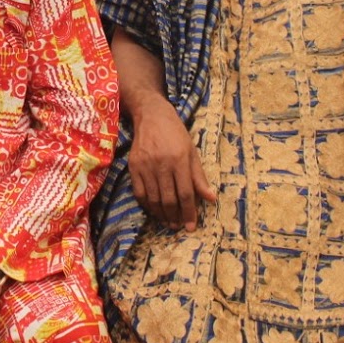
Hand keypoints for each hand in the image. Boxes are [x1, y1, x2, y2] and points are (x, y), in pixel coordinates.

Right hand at [128, 97, 215, 229]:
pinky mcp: (133, 166)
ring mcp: (145, 166)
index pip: (186, 193)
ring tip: (168, 222)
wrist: (151, 116)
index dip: (189, 212)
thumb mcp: (192, 152)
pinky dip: (147, 205)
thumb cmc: (176, 134)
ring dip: (161, 214)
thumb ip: (199, 177)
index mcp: (180, 160)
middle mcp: (162, 164)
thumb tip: (210, 199)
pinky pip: (139, 192)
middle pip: (168, 199)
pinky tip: (154, 209)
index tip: (191, 226)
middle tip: (178, 226)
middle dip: (175, 216)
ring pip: (153, 198)